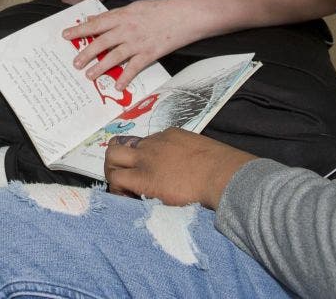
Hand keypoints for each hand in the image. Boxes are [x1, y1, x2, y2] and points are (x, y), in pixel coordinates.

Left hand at [63, 0, 194, 90]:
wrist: (186, 15)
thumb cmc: (162, 10)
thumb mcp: (135, 7)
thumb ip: (116, 14)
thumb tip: (95, 19)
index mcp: (123, 15)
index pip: (96, 23)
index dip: (79, 30)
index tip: (65, 35)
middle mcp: (127, 29)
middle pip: (101, 42)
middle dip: (85, 53)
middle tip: (74, 63)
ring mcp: (138, 42)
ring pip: (114, 56)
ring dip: (100, 67)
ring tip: (89, 76)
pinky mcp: (150, 53)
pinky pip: (134, 67)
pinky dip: (125, 78)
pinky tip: (118, 86)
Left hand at [104, 129, 256, 208]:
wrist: (221, 175)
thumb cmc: (223, 167)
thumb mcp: (204, 152)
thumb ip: (191, 157)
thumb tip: (193, 169)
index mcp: (170, 136)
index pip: (146, 143)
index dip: (143, 159)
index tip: (149, 172)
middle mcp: (153, 143)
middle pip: (121, 144)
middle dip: (118, 160)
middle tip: (126, 178)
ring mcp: (145, 159)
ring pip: (112, 157)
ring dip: (113, 172)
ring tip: (123, 190)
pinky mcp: (143, 178)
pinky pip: (118, 180)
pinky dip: (117, 190)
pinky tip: (128, 200)